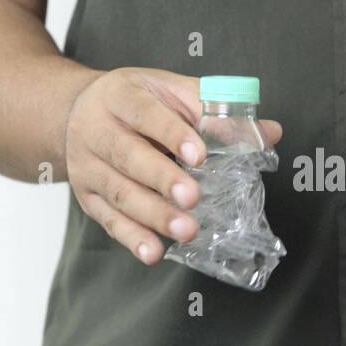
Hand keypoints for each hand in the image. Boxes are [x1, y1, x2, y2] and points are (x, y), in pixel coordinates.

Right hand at [64, 68, 282, 263]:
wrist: (75, 112)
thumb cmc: (136, 102)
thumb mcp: (171, 92)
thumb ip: (219, 111)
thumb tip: (270, 132)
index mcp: (120, 96)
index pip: (146, 114)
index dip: (173, 135)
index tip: (200, 155)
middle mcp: (96, 130)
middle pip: (128, 157)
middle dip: (162, 179)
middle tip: (193, 198)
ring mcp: (88, 167)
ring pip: (120, 193)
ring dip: (153, 215)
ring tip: (185, 230)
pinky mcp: (88, 197)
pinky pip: (109, 221)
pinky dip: (132, 239)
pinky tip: (154, 252)